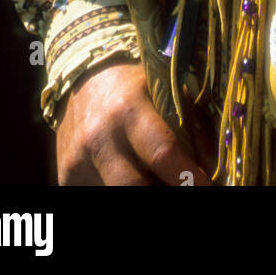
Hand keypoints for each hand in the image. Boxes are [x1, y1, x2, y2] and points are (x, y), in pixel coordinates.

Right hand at [56, 59, 215, 185]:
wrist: (82, 79)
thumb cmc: (133, 84)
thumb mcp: (167, 90)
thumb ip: (192, 124)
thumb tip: (210, 165)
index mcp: (128, 108)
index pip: (163, 152)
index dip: (189, 177)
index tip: (209, 188)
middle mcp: (99, 136)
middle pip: (135, 189)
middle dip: (165, 195)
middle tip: (184, 190)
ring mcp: (77, 160)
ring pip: (118, 195)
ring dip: (144, 192)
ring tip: (157, 177)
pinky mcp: (65, 177)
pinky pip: (98, 193)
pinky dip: (119, 190)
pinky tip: (133, 175)